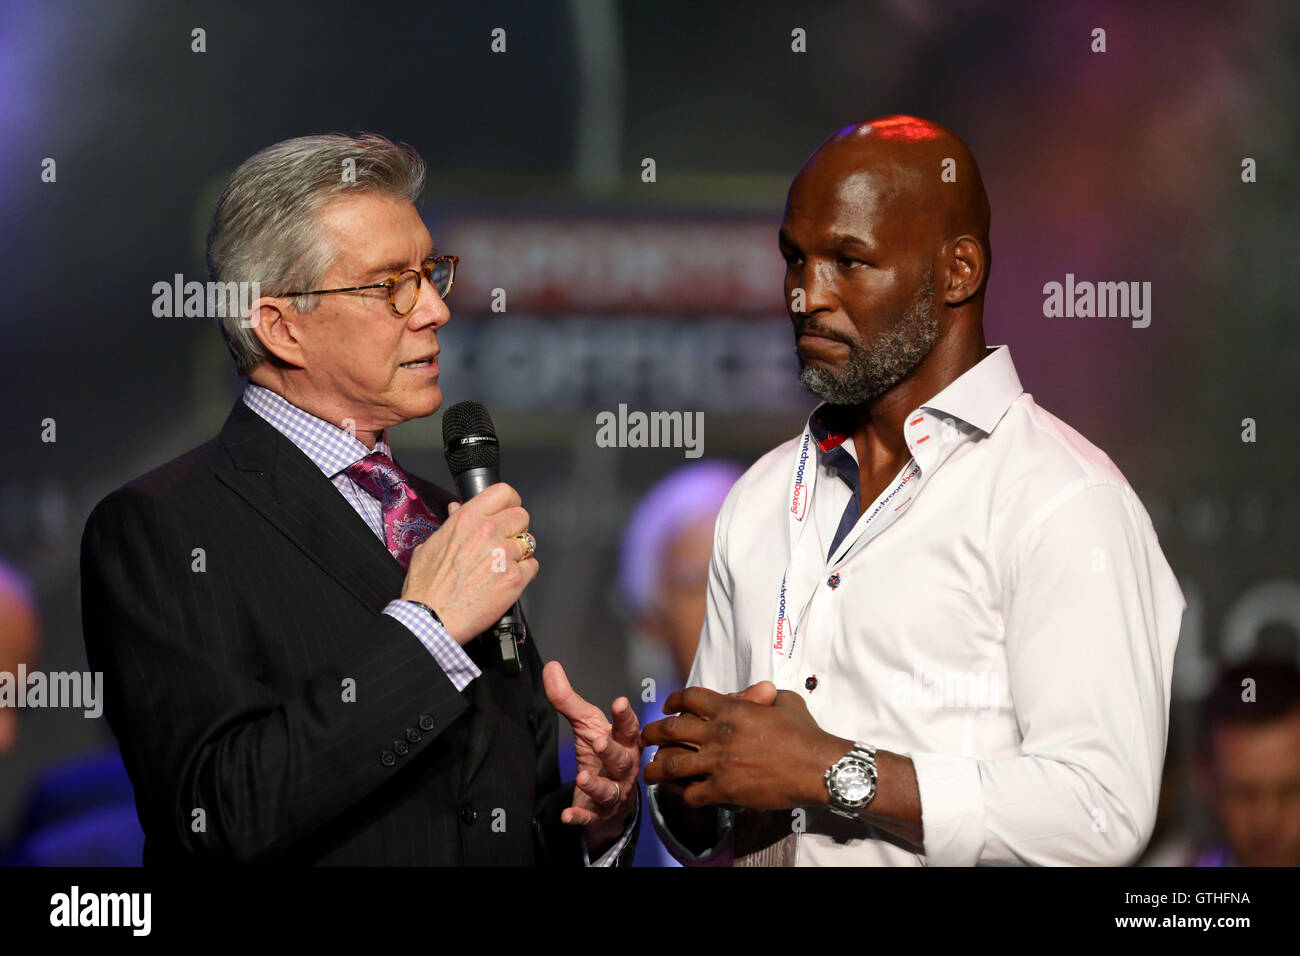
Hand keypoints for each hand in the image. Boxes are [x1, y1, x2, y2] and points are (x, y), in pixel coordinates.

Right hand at [400, 482, 537, 643]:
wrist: (431, 619)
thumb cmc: (426, 588)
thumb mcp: (430, 546)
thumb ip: (450, 524)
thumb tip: (457, 509)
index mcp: (467, 519)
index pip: (504, 492)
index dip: (509, 502)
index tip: (506, 512)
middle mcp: (488, 532)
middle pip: (522, 516)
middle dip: (515, 528)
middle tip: (503, 542)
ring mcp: (504, 555)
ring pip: (528, 542)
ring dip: (518, 553)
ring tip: (500, 566)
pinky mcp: (515, 578)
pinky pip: (532, 566)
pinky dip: (523, 573)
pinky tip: (505, 580)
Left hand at [543, 661, 639, 854]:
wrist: (611, 800)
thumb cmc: (602, 754)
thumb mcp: (587, 725)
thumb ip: (569, 699)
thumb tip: (551, 667)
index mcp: (624, 742)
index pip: (628, 728)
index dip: (625, 717)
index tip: (619, 703)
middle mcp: (623, 768)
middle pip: (622, 759)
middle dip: (612, 751)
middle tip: (599, 741)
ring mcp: (613, 793)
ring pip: (610, 790)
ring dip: (597, 784)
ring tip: (583, 777)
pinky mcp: (599, 814)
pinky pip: (590, 817)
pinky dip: (580, 816)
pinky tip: (567, 815)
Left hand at [641, 681, 846, 810]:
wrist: (818, 767)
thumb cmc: (806, 733)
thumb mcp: (786, 702)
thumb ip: (765, 696)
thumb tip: (761, 691)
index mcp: (731, 709)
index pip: (690, 698)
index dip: (673, 700)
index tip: (667, 707)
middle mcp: (718, 733)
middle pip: (670, 730)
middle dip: (652, 733)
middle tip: (646, 738)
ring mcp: (719, 763)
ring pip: (672, 765)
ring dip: (656, 768)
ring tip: (650, 771)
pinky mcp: (725, 790)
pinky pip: (692, 794)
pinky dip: (685, 795)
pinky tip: (685, 794)